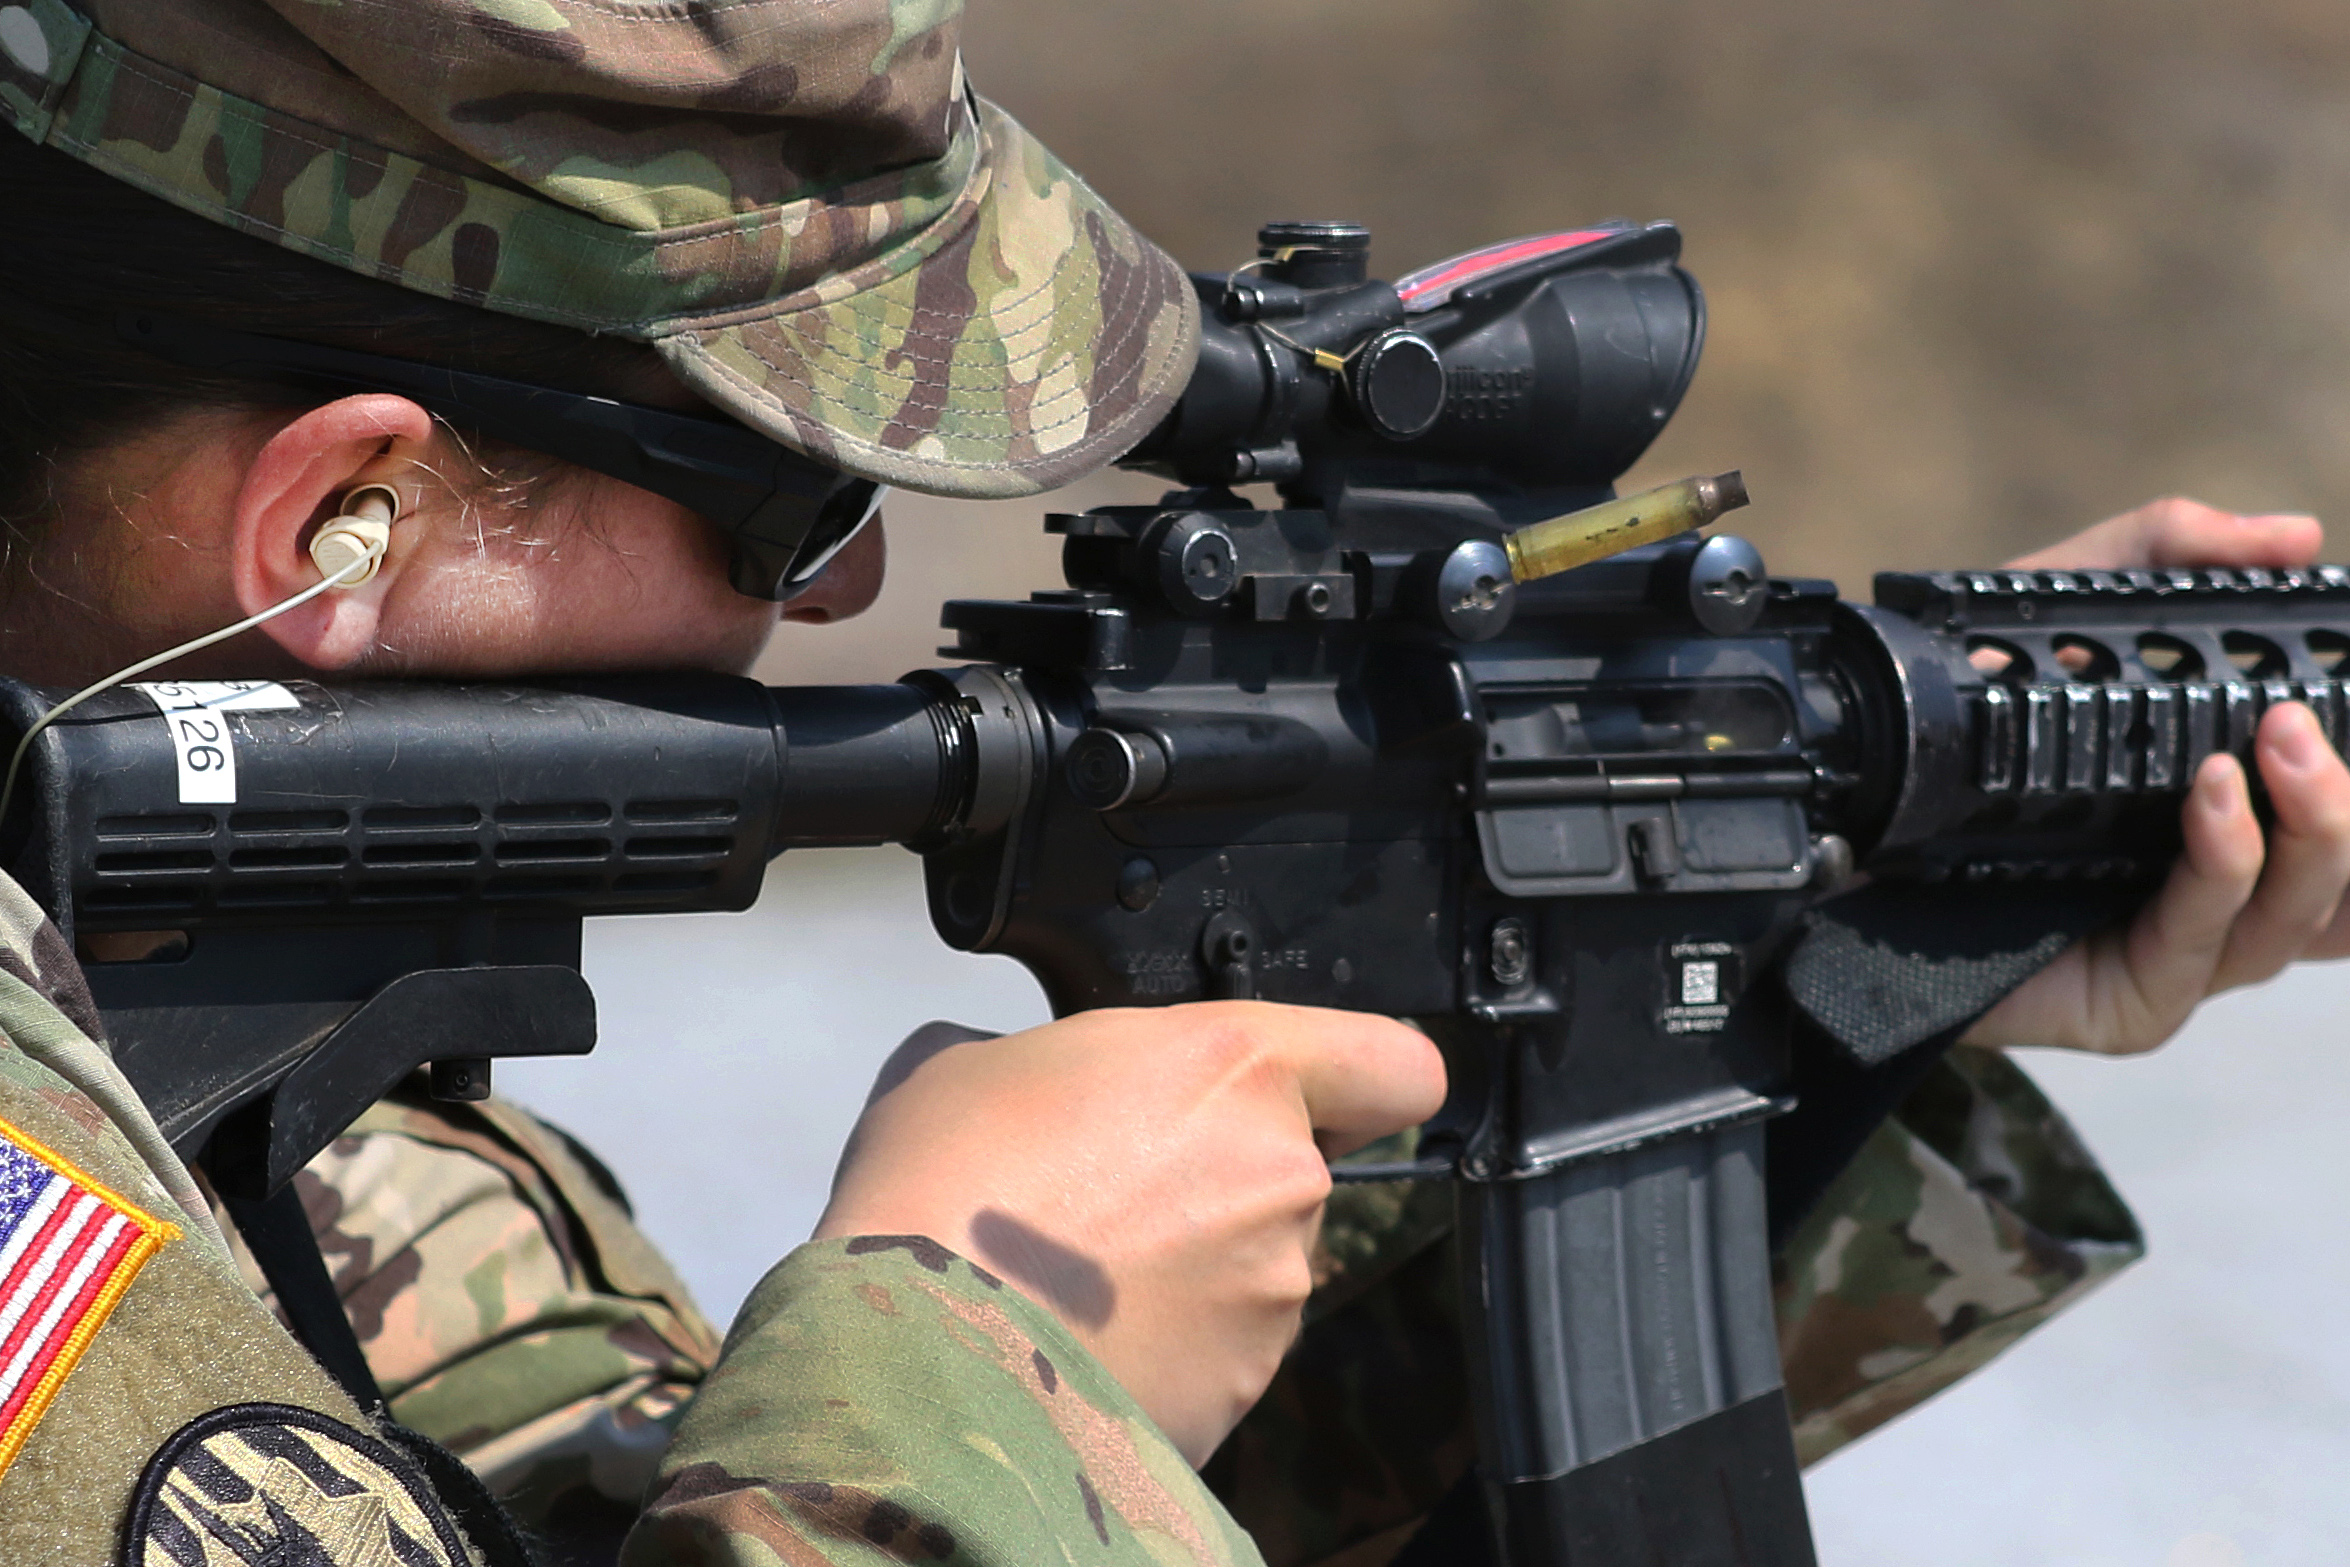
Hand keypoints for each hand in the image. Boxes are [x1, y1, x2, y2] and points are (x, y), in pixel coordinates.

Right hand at [815, 1002, 1444, 1463]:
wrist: (910, 1342)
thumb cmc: (939, 1185)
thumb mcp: (972, 1060)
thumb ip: (1057, 1058)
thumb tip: (1053, 1088)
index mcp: (1233, 1067)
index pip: (1394, 1065)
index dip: (1363, 1083)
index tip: (1321, 1098)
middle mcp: (1280, 1175)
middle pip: (1296, 1170)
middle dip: (1222, 1183)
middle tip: (1112, 1194)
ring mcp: (1270, 1292)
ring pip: (1258, 1265)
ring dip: (1194, 1269)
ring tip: (1076, 1278)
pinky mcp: (1241, 1388)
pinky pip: (1221, 1350)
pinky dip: (1171, 1346)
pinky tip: (1079, 1338)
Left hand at [1960, 498, 2349, 1054]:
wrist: (1850, 806)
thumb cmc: (1967, 716)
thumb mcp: (2067, 607)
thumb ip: (2168, 553)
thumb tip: (2293, 535)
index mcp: (2238, 821)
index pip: (2347, 826)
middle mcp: (2224, 894)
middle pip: (2346, 879)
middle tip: (2307, 723)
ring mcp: (2184, 954)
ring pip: (2298, 915)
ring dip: (2313, 832)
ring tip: (2281, 749)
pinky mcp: (2131, 999)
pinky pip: (2200, 940)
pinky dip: (2222, 865)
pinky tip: (2214, 803)